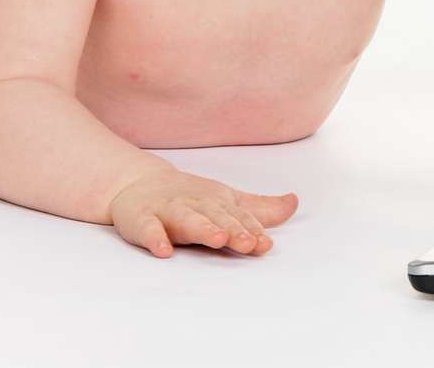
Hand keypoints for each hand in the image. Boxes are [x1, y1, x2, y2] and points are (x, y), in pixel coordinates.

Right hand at [109, 168, 298, 257]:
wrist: (138, 183)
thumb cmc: (190, 198)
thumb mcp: (226, 201)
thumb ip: (258, 209)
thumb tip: (294, 203)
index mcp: (218, 202)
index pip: (239, 217)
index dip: (252, 230)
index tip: (265, 245)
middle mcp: (197, 204)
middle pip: (217, 218)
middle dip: (234, 230)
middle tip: (248, 243)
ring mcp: (169, 210)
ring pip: (187, 220)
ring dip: (203, 228)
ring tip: (217, 239)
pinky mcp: (141, 218)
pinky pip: (148, 228)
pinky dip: (155, 238)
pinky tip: (164, 251)